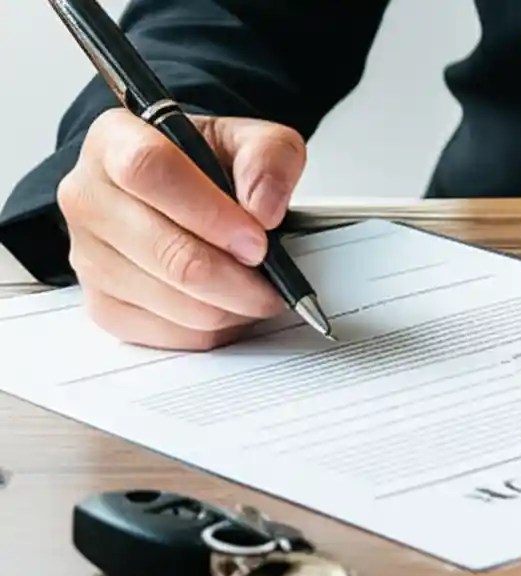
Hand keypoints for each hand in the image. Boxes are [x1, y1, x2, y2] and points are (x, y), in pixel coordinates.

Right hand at [56, 109, 306, 349]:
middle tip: (274, 281)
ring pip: (173, 301)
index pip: (149, 171)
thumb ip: (269, 158)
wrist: (179, 190)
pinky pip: (168, 333)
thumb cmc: (207, 164)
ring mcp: (88, 257)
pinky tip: (229, 306)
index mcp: (115, 141)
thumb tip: (264, 208)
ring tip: (257, 291)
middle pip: (166, 252)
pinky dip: (214, 329)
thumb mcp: (250, 139)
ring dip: (231, 307)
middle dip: (237, 278)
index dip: (210, 212)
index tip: (256, 240)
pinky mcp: (103, 305)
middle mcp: (89, 197)